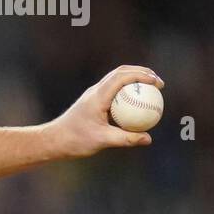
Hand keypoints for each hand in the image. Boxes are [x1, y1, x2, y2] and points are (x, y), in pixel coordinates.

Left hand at [46, 65, 164, 157]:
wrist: (54, 140)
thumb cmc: (75, 140)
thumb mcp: (102, 141)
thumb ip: (126, 139)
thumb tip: (148, 138)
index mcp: (97, 96)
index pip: (121, 78)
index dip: (141, 76)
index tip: (157, 83)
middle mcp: (95, 91)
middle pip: (120, 72)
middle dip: (141, 72)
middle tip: (159, 83)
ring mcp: (93, 95)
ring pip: (116, 79)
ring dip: (134, 79)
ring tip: (152, 88)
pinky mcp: (93, 101)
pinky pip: (113, 91)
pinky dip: (127, 91)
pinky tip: (138, 104)